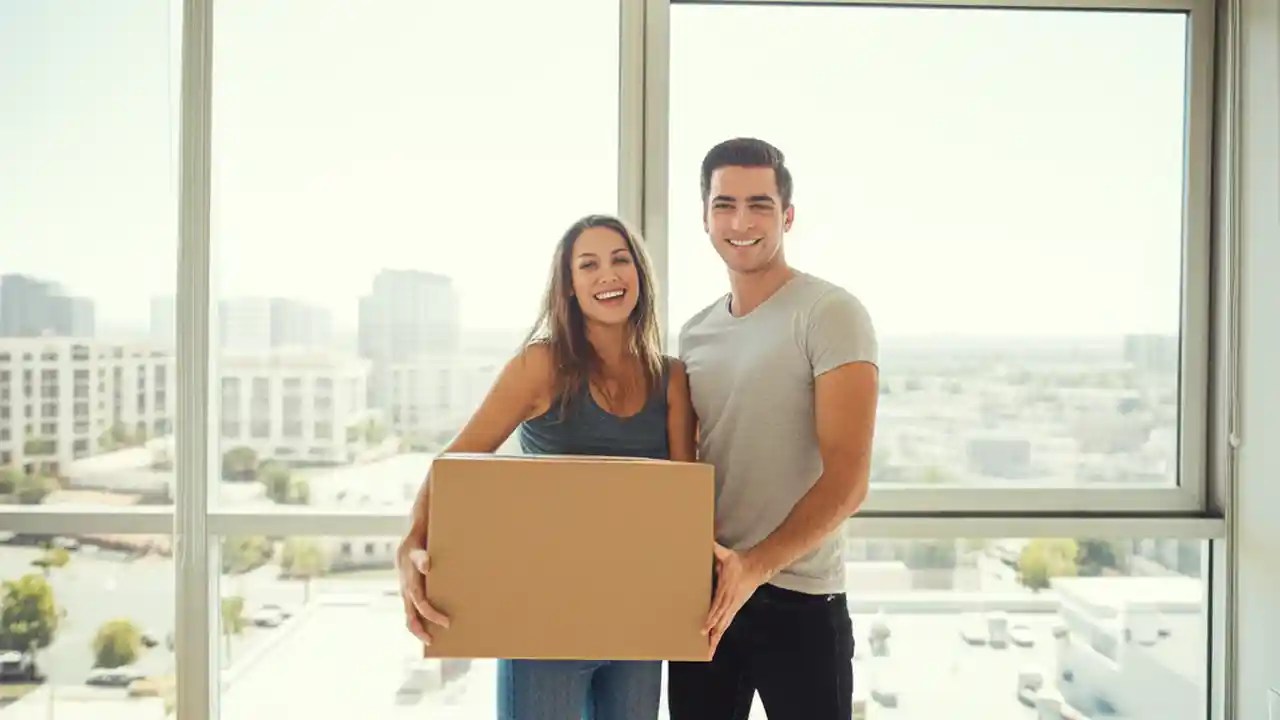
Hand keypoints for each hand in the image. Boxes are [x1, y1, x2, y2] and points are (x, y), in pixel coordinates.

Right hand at [397, 538, 450, 644]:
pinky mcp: (411, 598)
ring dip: (420, 631)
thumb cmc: (415, 550)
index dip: (432, 615)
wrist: (407, 549)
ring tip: (432, 641)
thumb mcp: (417, 550)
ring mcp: (408, 598)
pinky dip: (422, 623)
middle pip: (411, 619)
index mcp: (410, 586)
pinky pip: (414, 614)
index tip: (446, 623)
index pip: (420, 605)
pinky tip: (435, 627)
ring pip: (411, 619)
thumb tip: (427, 566)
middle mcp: (407, 595)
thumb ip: (422, 557)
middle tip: (432, 642)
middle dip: (420, 632)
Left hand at [703, 542, 766, 657]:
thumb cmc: (738, 562)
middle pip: (720, 621)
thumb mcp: (727, 554)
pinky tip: (712, 645)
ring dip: (715, 639)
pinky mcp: (733, 610)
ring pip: (723, 626)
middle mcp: (729, 602)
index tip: (704, 627)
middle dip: (712, 633)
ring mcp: (732, 608)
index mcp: (726, 590)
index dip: (712, 617)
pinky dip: (719, 636)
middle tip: (703, 645)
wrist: (756, 569)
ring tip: (707, 652)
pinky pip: (725, 625)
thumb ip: (716, 550)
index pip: (718, 606)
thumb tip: (708, 542)